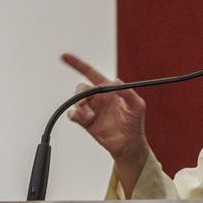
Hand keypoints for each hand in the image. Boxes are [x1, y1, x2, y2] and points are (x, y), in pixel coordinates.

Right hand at [60, 53, 149, 189]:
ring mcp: (91, 109)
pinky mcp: (86, 122)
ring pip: (76, 101)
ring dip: (79, 106)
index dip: (77, 64)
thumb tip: (115, 82)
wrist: (129, 145)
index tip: (65, 57)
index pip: (91, 73)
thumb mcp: (137, 105)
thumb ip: (127, 92)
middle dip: (81, 93)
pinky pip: (73, 115)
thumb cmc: (135, 122)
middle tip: (86, 103)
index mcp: (108, 89)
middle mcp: (98, 98)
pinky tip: (82, 118)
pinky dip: (74, 115)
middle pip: (81, 88)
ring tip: (89, 116)